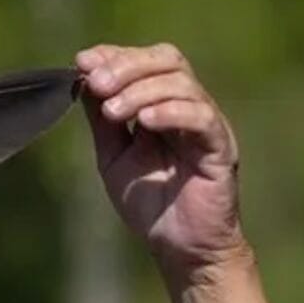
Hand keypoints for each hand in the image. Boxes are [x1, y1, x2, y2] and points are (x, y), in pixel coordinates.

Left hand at [75, 43, 247, 283]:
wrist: (178, 247)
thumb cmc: (150, 204)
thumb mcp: (114, 158)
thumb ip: (103, 121)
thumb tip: (85, 79)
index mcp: (163, 105)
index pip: (146, 61)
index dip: (116, 55)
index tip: (83, 62)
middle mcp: (188, 107)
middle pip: (167, 61)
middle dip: (127, 67)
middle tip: (98, 83)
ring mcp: (207, 125)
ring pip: (182, 84)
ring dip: (142, 90)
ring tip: (113, 111)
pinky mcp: (220, 147)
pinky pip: (201, 118)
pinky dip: (171, 112)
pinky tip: (146, 121)